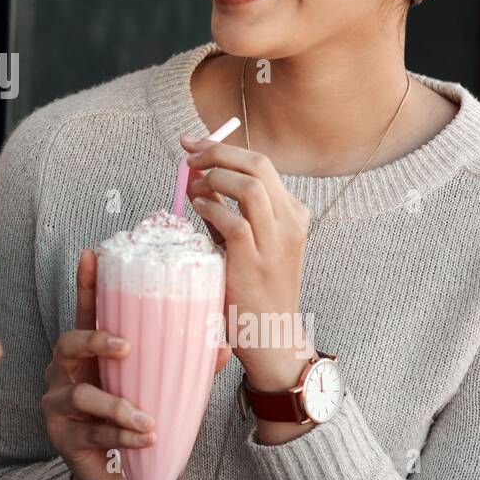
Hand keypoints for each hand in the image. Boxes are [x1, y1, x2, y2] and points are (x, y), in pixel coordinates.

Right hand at [42, 248, 232, 479]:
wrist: (106, 466)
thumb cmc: (125, 410)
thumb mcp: (148, 383)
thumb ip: (182, 364)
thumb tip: (220, 346)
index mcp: (87, 352)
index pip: (86, 311)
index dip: (87, 283)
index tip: (92, 254)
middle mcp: (66, 372)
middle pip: (68, 344)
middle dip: (96, 342)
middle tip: (125, 347)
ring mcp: (60, 404)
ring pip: (84, 399)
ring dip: (118, 410)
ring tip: (148, 425)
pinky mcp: (63, 438)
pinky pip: (92, 440)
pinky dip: (118, 447)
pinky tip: (139, 453)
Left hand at [182, 134, 311, 388]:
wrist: (271, 335)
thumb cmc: (253, 287)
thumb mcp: (247, 241)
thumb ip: (226, 210)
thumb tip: (197, 179)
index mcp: (292, 212)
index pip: (259, 163)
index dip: (222, 147)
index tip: (191, 143)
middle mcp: (290, 221)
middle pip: (258, 164)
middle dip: (217, 151)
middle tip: (188, 156)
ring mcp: (276, 242)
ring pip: (250, 185)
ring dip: (214, 177)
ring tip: (194, 186)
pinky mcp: (255, 261)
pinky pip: (234, 221)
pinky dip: (211, 208)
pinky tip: (197, 209)